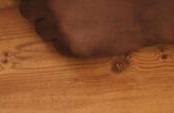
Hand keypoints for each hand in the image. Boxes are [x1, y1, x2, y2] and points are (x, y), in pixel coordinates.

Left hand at [21, 0, 153, 57]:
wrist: (143, 11)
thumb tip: (55, 2)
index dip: (38, 0)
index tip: (46, 3)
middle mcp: (54, 7)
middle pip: (29, 14)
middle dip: (41, 12)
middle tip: (59, 10)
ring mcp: (62, 29)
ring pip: (43, 32)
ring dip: (53, 26)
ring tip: (76, 19)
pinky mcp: (74, 47)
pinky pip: (59, 46)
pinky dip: (67, 40)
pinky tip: (86, 31)